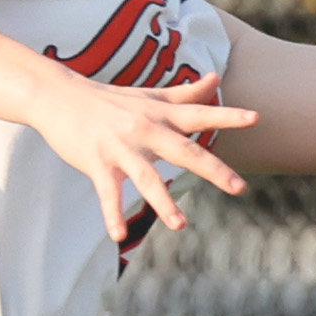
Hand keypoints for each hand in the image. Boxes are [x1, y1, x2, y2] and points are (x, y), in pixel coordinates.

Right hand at [26, 67, 256, 240]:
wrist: (59, 96)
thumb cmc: (109, 99)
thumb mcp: (149, 96)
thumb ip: (185, 93)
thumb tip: (216, 78)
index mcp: (160, 115)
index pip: (200, 114)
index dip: (227, 115)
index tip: (256, 118)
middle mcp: (145, 130)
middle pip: (184, 151)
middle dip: (213, 169)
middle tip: (240, 188)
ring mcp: (120, 148)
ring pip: (146, 178)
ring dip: (163, 203)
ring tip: (181, 226)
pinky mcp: (96, 163)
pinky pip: (107, 193)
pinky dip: (112, 215)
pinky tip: (119, 237)